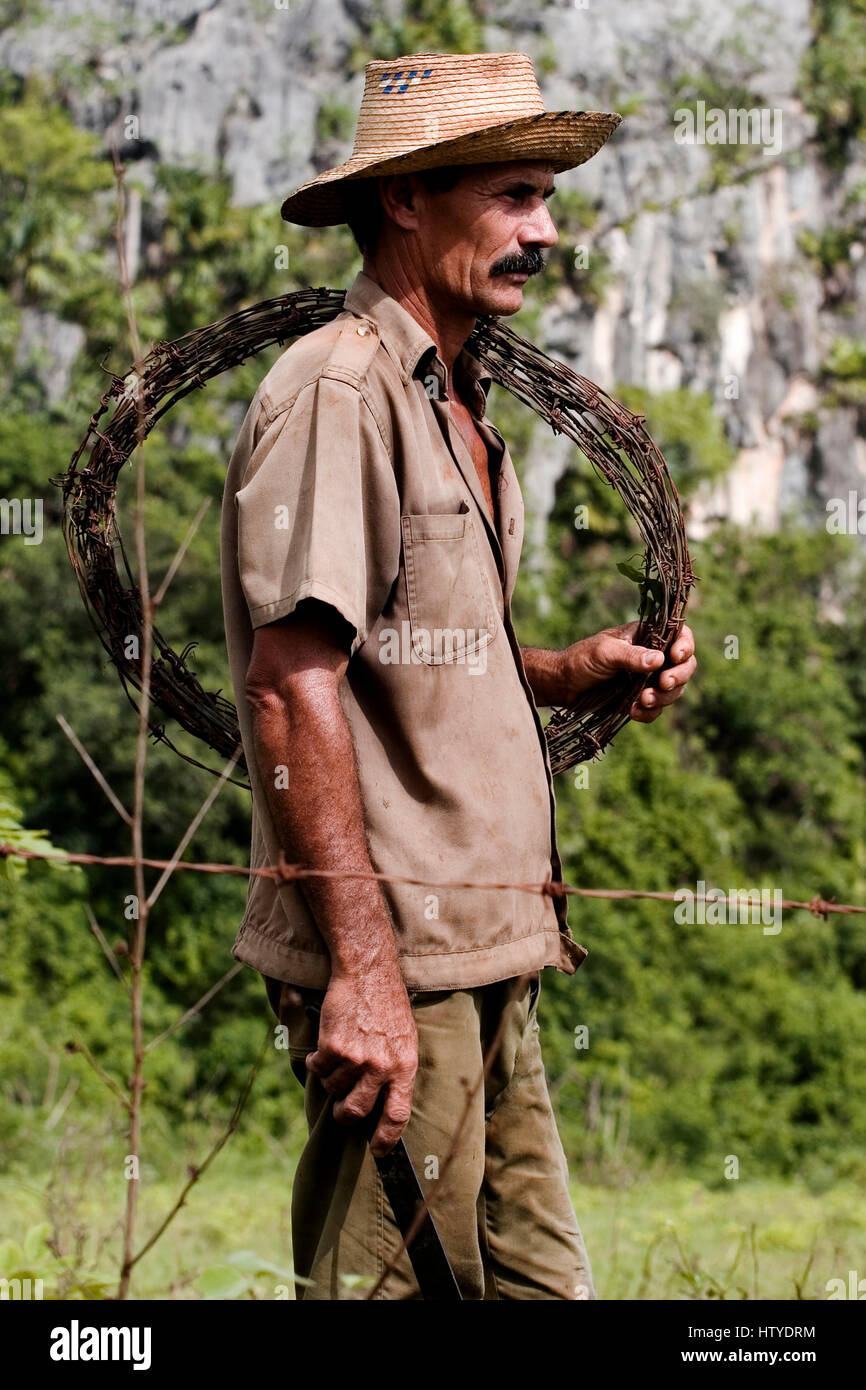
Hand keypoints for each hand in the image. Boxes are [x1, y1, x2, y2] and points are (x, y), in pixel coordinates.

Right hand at [305, 968, 417, 1155]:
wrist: (367, 971)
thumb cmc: (388, 1004)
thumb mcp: (405, 1038)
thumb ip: (395, 1070)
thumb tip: (383, 1103)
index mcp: (405, 1066)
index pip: (397, 1115)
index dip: (386, 1139)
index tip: (378, 1152)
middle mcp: (382, 1066)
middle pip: (356, 1112)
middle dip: (344, 1115)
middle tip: (340, 1109)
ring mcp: (357, 1058)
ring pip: (333, 1088)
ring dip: (330, 1078)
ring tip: (339, 1054)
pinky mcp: (333, 1047)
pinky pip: (318, 1069)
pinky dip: (316, 1061)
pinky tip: (325, 1045)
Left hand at [559, 621, 696, 721]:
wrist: (565, 685)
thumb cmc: (582, 659)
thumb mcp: (605, 652)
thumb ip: (631, 655)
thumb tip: (659, 660)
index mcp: (648, 637)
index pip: (679, 636)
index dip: (685, 646)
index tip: (675, 657)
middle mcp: (653, 657)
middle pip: (685, 666)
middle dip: (679, 676)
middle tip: (664, 684)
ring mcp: (649, 680)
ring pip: (674, 690)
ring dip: (664, 698)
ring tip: (642, 701)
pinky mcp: (641, 700)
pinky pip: (656, 709)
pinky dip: (649, 713)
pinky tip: (632, 712)